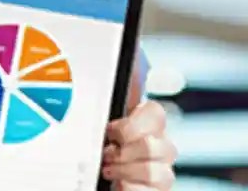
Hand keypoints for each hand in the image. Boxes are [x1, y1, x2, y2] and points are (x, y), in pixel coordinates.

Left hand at [102, 65, 176, 189]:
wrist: (86, 176)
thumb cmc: (91, 145)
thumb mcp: (93, 120)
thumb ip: (100, 102)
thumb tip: (98, 69)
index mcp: (146, 123)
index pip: (156, 114)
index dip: (131, 125)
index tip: (109, 131)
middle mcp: (160, 146)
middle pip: (158, 147)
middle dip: (125, 153)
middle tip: (105, 154)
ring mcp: (162, 172)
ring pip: (157, 173)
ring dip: (125, 172)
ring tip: (107, 171)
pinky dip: (129, 189)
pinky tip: (117, 185)